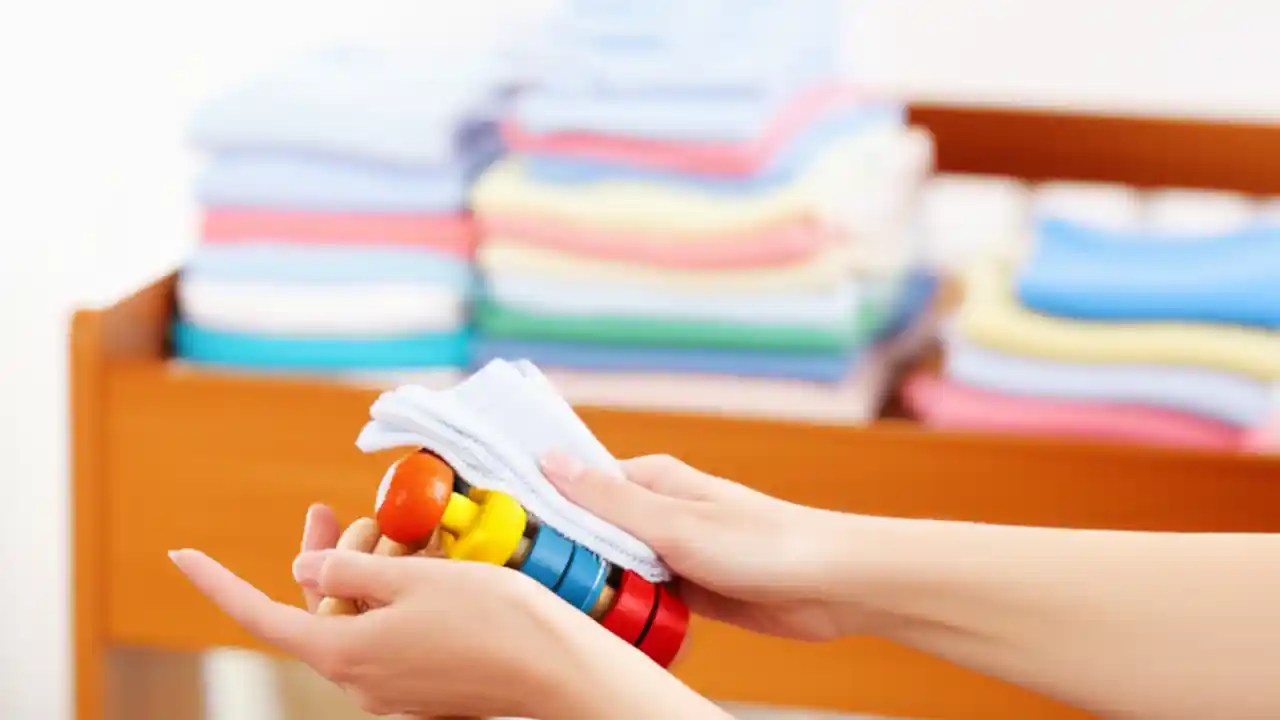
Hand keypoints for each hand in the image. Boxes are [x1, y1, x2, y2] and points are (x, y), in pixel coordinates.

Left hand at [171, 504, 725, 718]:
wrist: (559, 668)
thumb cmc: (493, 619)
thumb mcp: (413, 578)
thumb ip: (350, 572)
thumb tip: (309, 572)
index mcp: (347, 652)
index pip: (264, 616)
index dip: (219, 583)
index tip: (182, 555)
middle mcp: (363, 678)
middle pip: (323, 607)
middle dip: (338, 554)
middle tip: (363, 513)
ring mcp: (395, 685)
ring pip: (362, 615)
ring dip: (376, 569)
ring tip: (412, 534)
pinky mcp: (425, 682)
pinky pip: (392, 631)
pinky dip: (400, 594)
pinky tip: (429, 565)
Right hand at [541, 453, 880, 641]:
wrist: (829, 586)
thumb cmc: (762, 542)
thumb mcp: (673, 522)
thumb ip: (608, 498)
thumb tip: (549, 459)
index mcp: (653, 481)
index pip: (579, 484)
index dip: (543, 501)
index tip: (506, 521)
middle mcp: (660, 513)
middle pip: (592, 531)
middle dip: (567, 553)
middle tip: (529, 575)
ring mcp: (674, 552)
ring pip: (615, 569)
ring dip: (599, 586)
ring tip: (563, 604)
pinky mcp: (690, 588)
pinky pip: (644, 599)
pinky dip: (630, 611)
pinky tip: (609, 625)